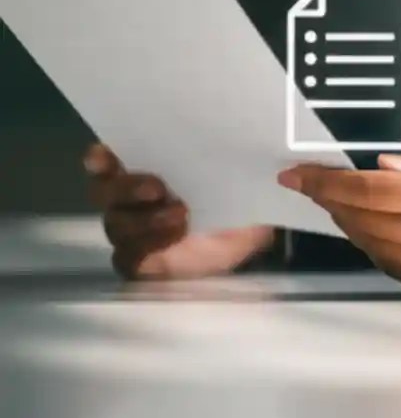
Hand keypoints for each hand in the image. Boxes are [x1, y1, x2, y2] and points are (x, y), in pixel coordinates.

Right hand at [84, 144, 274, 278]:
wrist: (247, 236)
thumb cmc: (233, 195)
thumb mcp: (242, 176)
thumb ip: (248, 165)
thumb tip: (281, 167)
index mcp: (142, 169)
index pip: (104, 163)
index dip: (100, 159)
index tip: (108, 154)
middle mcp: (129, 200)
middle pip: (105, 193)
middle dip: (126, 188)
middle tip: (158, 188)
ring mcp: (132, 233)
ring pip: (117, 225)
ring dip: (145, 221)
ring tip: (180, 216)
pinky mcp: (141, 264)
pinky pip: (127, 259)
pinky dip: (145, 250)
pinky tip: (170, 241)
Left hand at [277, 145, 400, 297]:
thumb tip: (379, 168)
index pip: (370, 190)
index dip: (326, 182)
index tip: (296, 174)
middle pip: (364, 220)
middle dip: (331, 201)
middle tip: (313, 184)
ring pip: (373, 246)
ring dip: (349, 224)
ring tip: (339, 203)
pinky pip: (394, 266)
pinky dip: (374, 245)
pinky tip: (370, 228)